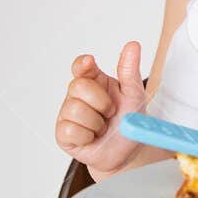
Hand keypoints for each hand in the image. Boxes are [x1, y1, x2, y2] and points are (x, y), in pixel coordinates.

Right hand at [54, 43, 148, 176]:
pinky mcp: (63, 134)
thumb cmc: (129, 121)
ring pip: (75, 109)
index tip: (88, 63)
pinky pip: (71, 130)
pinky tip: (92, 138)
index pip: (80, 66)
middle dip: (101, 101)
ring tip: (102, 127)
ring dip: (97, 122)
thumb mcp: (134, 94)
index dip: (82, 64)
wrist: (127, 153)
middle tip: (111, 112)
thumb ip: (130, 70)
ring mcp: (68, 114)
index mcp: (94, 81)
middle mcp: (78, 95)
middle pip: (78, 86)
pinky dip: (87, 136)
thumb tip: (132, 45)